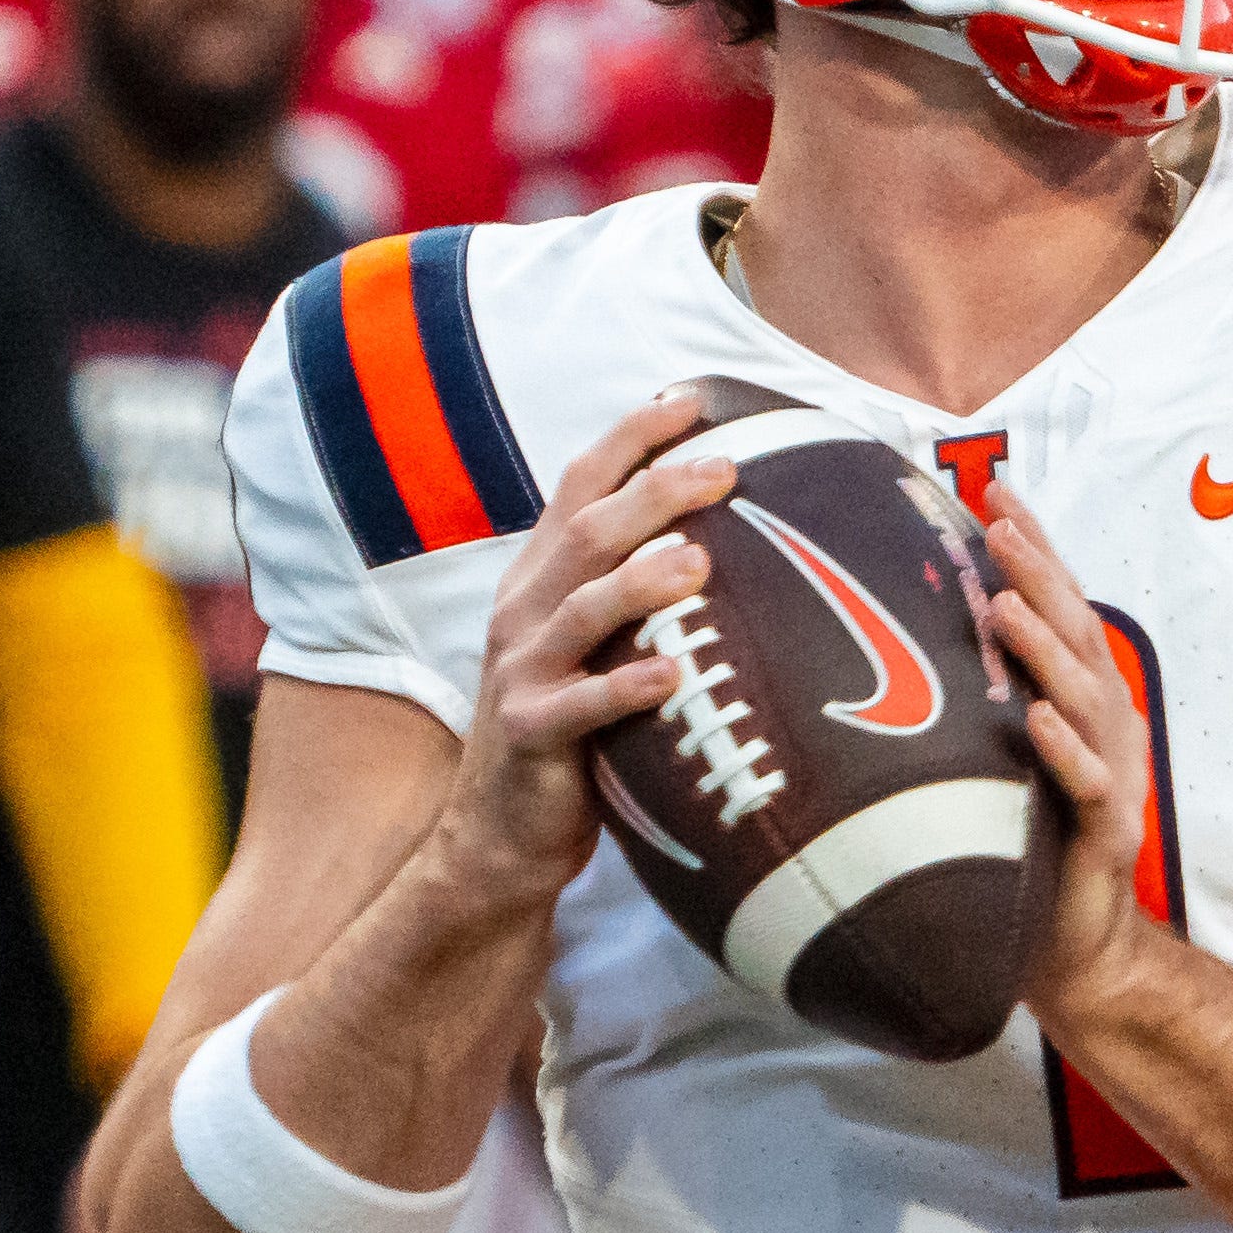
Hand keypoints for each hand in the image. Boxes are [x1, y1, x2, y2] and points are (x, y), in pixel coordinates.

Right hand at [427, 391, 733, 928]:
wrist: (498, 835)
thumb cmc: (574, 732)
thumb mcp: (597, 647)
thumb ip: (639, 593)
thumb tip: (733, 536)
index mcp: (542, 579)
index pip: (580, 487)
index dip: (630, 438)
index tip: (691, 398)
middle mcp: (524, 611)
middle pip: (588, 533)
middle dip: (652, 492)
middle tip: (723, 468)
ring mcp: (522, 671)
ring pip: (581, 609)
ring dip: (639, 581)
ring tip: (697, 561)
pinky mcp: (530, 734)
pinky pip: (581, 706)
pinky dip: (626, 687)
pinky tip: (675, 673)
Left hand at [969, 480, 1157, 1024]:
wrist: (1076, 950)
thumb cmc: (1026, 844)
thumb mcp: (995, 759)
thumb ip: (976, 698)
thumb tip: (899, 635)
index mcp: (1081, 698)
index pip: (1058, 605)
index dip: (1032, 545)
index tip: (992, 487)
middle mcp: (1104, 723)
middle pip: (1076, 632)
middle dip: (1041, 572)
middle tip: (1001, 521)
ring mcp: (1112, 774)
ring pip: (1084, 696)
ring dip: (1045, 647)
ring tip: (1009, 603)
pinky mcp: (1109, 832)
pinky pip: (1089, 783)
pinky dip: (1065, 748)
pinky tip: (1037, 720)